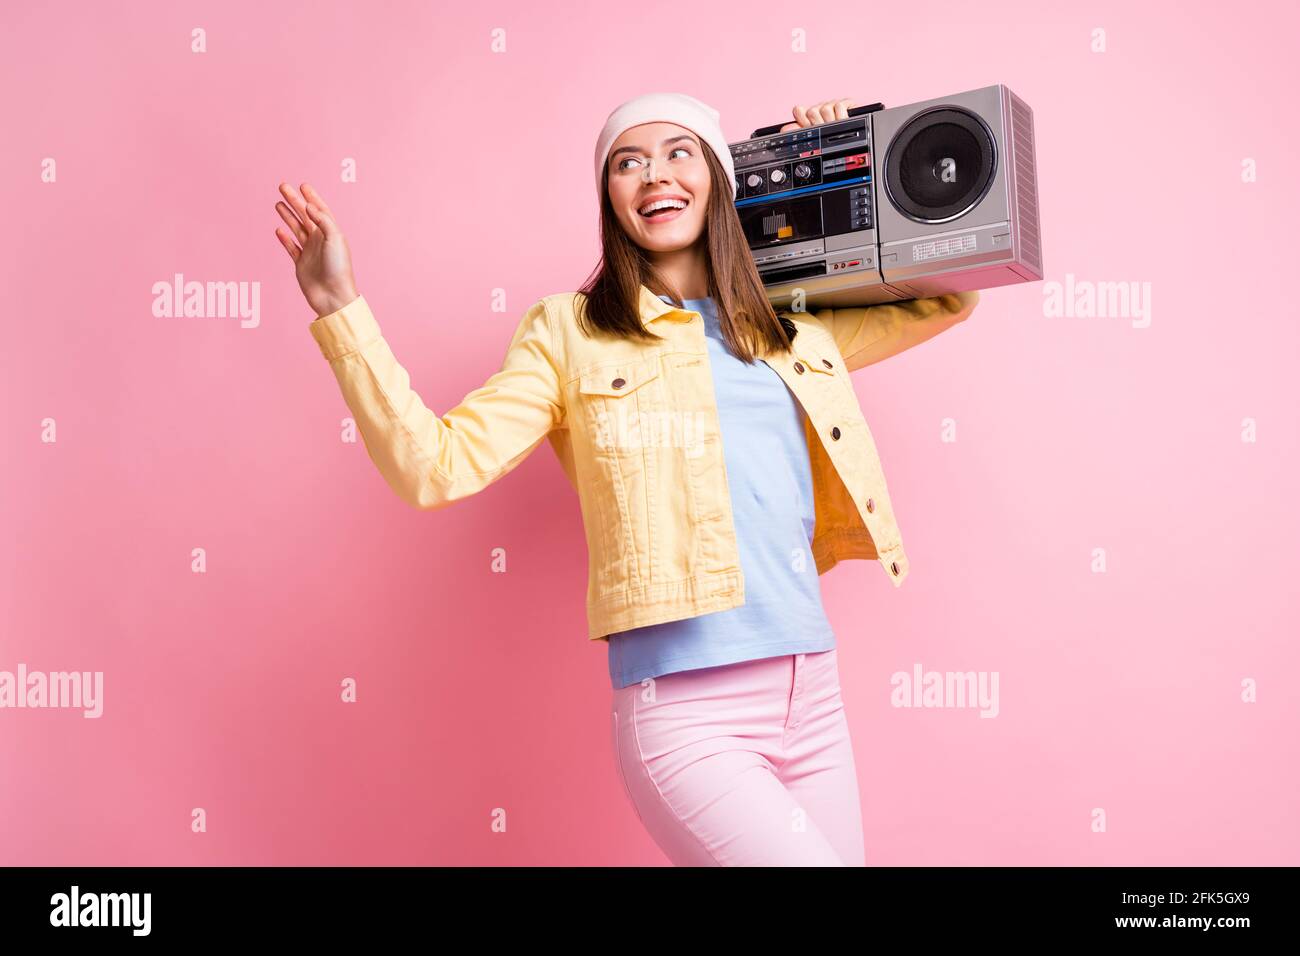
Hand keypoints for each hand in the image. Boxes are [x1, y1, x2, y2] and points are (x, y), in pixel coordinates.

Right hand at [273, 182, 359, 318]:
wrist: (333, 296)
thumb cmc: (338, 268)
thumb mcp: (334, 239)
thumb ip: (322, 220)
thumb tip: (309, 206)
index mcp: (331, 233)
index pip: (320, 210)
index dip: (312, 197)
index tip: (302, 185)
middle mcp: (320, 241)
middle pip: (305, 216)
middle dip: (294, 201)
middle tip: (282, 186)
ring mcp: (310, 252)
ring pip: (296, 229)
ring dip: (287, 216)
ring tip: (278, 203)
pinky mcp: (301, 264)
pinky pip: (291, 247)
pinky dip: (285, 238)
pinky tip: (278, 229)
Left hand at [778, 98, 855, 132]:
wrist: (851, 139)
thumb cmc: (832, 140)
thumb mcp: (813, 139)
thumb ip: (798, 132)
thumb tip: (784, 129)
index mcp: (810, 116)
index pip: (799, 110)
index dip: (803, 120)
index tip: (810, 127)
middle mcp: (820, 108)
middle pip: (812, 111)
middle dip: (819, 124)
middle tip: (825, 130)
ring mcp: (832, 105)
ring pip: (825, 109)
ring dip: (831, 121)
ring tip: (835, 127)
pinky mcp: (845, 102)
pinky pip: (839, 105)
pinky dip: (842, 114)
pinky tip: (844, 119)